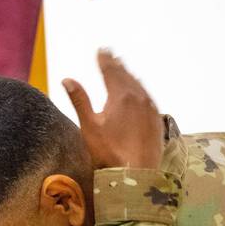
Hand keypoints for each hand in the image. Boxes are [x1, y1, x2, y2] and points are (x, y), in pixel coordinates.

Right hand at [63, 49, 162, 170]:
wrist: (136, 175)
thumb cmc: (109, 153)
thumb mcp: (90, 127)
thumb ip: (80, 101)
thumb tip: (67, 79)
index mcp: (121, 95)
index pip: (111, 70)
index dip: (105, 59)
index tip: (101, 50)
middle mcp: (139, 97)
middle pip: (126, 75)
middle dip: (117, 64)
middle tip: (110, 55)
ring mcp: (151, 108)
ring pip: (139, 85)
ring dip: (129, 75)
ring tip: (123, 69)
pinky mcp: (157, 120)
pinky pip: (148, 97)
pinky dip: (140, 89)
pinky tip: (138, 92)